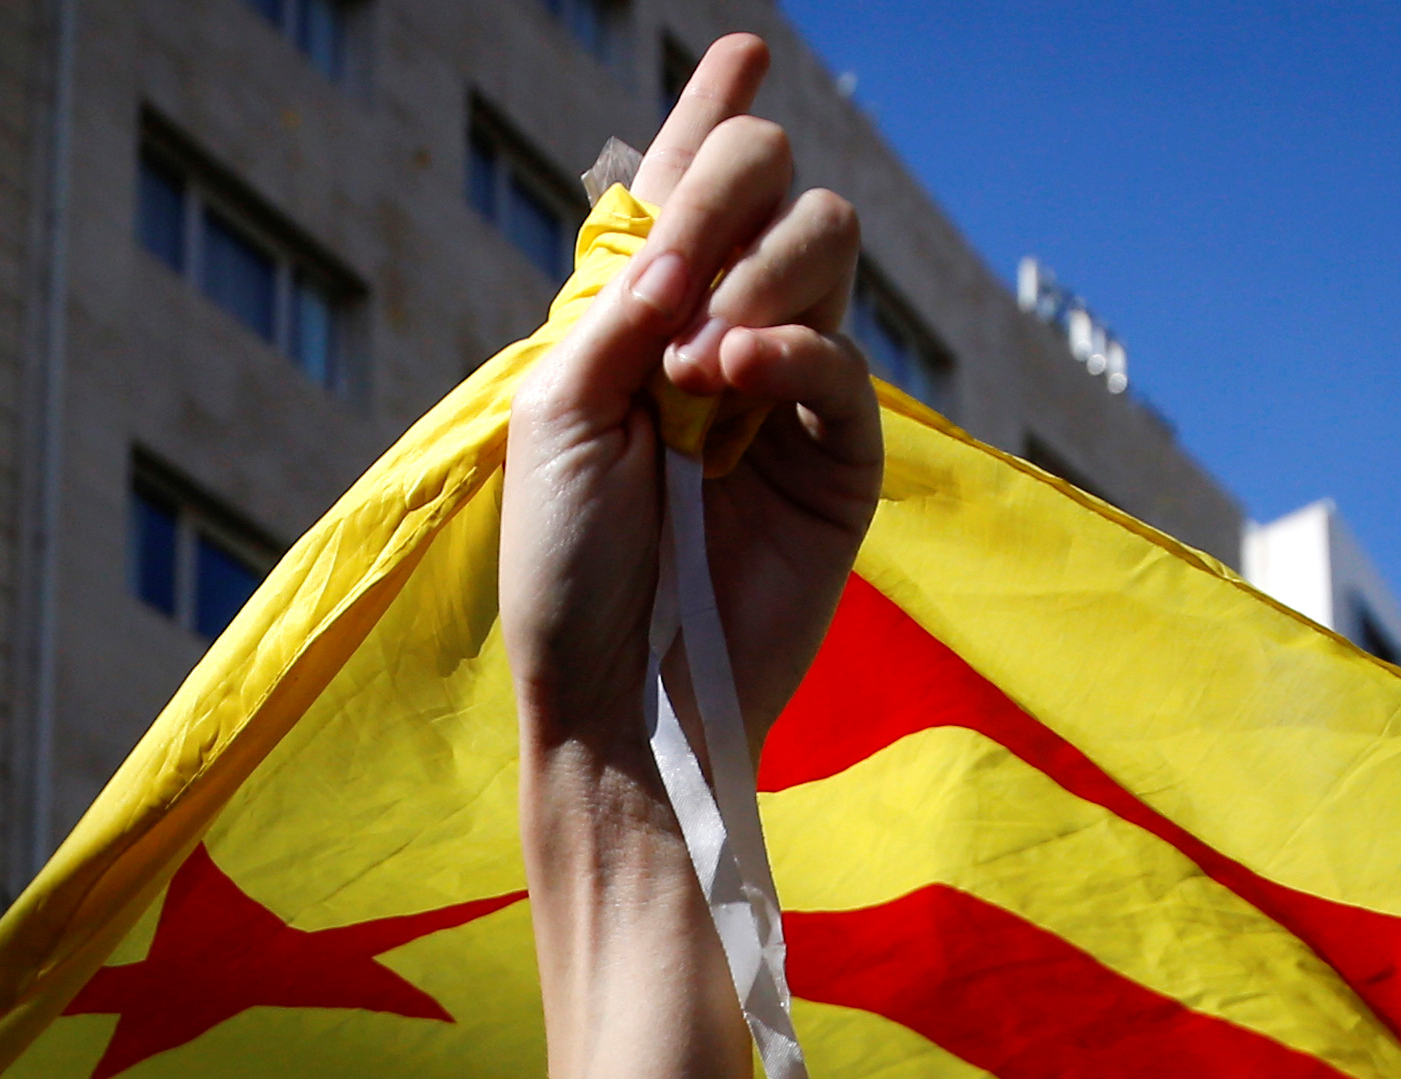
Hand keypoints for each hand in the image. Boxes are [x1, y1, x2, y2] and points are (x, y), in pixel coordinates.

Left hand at [498, 34, 882, 756]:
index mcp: (641, 315)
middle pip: (770, 182)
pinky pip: (844, 358)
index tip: (738, 53)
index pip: (684, 188)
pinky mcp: (840, 456)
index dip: (709, 117)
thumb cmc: (567, 571)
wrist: (617, 692)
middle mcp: (722, 329)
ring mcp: (789, 387)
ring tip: (693, 370)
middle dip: (721, 202)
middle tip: (667, 296)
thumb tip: (688, 241)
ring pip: (825, 243)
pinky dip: (789, 345)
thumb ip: (620, 311)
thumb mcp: (556, 416)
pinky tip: (730, 379)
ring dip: (753, 275)